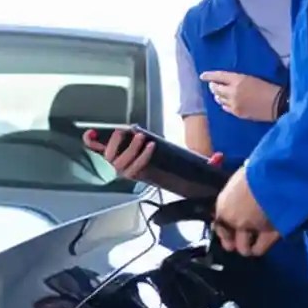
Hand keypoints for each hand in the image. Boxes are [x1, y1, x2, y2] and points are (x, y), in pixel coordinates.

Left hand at [82, 128, 223, 196]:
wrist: (156, 174)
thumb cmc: (168, 169)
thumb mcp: (185, 166)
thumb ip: (203, 164)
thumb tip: (218, 157)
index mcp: (144, 173)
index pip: (137, 170)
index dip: (141, 158)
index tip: (151, 145)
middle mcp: (128, 171)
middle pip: (122, 164)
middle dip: (132, 149)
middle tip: (142, 137)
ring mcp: (116, 164)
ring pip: (110, 158)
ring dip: (117, 144)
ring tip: (128, 133)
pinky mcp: (109, 156)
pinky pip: (97, 152)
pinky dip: (92, 143)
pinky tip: (89, 134)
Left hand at [200, 71, 282, 121]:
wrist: (277, 103)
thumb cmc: (267, 87)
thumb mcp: (252, 78)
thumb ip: (237, 80)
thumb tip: (226, 83)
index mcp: (238, 79)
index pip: (219, 76)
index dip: (209, 76)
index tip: (202, 76)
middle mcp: (233, 91)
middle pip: (216, 89)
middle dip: (213, 86)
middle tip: (213, 85)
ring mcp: (234, 103)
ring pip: (219, 99)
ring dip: (217, 95)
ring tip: (218, 93)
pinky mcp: (237, 113)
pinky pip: (225, 107)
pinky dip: (223, 103)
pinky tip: (225, 102)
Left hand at [213, 165, 279, 256]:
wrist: (273, 175)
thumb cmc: (257, 169)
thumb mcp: (241, 178)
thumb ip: (238, 190)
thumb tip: (242, 190)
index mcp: (223, 204)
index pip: (218, 223)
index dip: (224, 227)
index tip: (228, 227)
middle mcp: (232, 219)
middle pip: (227, 239)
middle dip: (233, 240)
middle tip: (240, 237)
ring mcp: (249, 229)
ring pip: (243, 248)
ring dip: (246, 246)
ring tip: (252, 242)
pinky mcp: (267, 234)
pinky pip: (259, 249)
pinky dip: (259, 248)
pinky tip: (260, 245)